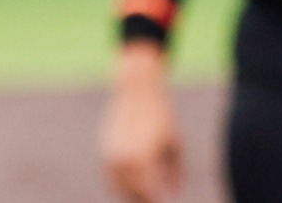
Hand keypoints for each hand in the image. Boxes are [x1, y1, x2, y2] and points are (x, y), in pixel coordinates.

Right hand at [99, 42, 184, 202]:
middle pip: (130, 194)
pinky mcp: (104, 149)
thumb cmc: (161, 117)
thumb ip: (176, 172)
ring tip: (144, 194)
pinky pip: (110, 176)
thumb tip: (175, 194)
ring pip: (117, 187)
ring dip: (129, 194)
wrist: (136, 91)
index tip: (162, 202)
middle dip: (142, 200)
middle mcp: (123, 159)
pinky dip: (120, 183)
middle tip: (154, 199)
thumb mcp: (175, 144)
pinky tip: (134, 182)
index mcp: (142, 159)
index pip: (147, 194)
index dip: (155, 201)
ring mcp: (111, 154)